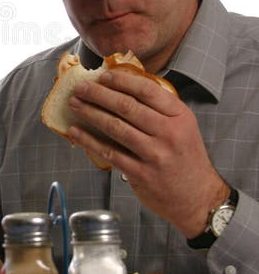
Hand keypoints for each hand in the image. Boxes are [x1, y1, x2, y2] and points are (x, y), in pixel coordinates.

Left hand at [66, 68, 229, 237]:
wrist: (198, 198)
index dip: (122, 81)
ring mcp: (154, 154)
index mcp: (179, 116)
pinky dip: (89, 141)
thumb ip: (160, 109)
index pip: (147, 90)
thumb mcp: (183, 127)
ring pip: (115, 127)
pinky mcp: (141, 174)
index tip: (103, 76)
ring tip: (75, 104)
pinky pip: (109, 153)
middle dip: (99, 94)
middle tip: (81, 87)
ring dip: (91, 113)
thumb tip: (124, 87)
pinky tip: (76, 132)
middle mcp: (168, 133)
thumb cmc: (186, 158)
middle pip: (127, 106)